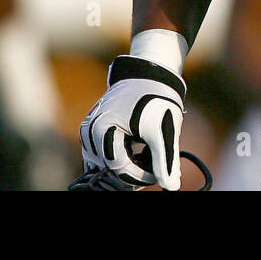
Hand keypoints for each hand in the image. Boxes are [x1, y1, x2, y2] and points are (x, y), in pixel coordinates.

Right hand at [79, 54, 185, 190]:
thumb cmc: (156, 97)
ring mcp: (88, 133)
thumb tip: (171, 187)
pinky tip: (137, 155)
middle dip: (133, 174)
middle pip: (108, 171)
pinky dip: (119, 161)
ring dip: (125, 169)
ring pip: (103, 167)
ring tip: (147, 160)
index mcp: (102, 130)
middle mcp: (89, 132)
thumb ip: (165, 161)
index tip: (159, 174)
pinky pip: (102, 158)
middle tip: (155, 168)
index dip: (140, 177)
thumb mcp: (163, 130)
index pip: (118, 169)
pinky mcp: (93, 133)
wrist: (149, 72)